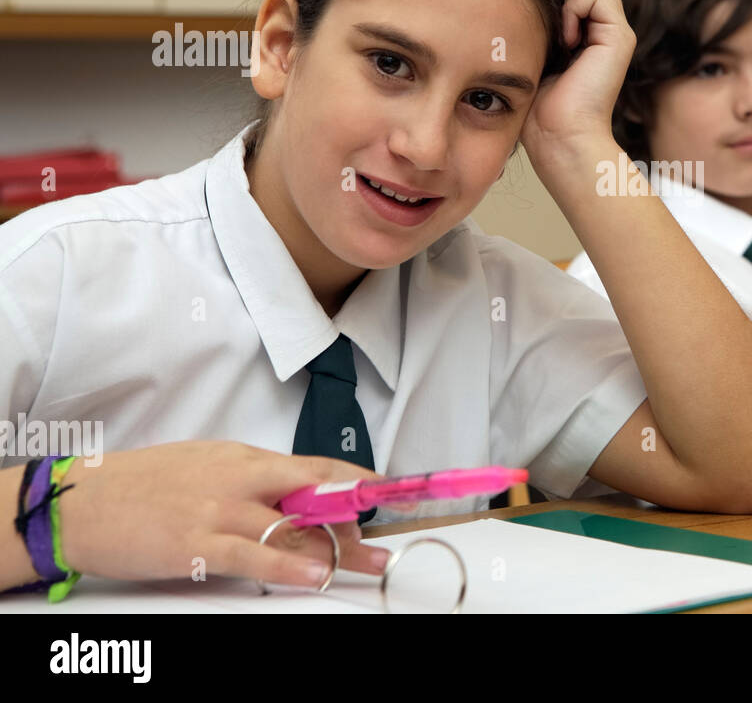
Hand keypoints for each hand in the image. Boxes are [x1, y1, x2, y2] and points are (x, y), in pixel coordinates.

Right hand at [56, 442, 394, 587]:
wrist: (84, 501)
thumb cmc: (142, 485)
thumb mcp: (206, 469)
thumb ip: (251, 484)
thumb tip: (292, 503)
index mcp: (243, 457)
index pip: (312, 467)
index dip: (354, 482)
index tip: (386, 493)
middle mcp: (239, 478)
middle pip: (313, 493)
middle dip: (354, 516)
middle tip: (381, 539)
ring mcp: (219, 510)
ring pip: (291, 525)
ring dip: (335, 547)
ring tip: (367, 563)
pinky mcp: (197, 543)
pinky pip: (253, 555)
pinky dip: (289, 565)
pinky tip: (314, 573)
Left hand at [521, 0, 636, 172]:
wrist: (560, 135)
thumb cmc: (540, 106)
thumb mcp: (539, 52)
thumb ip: (547, 21)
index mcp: (593, 34)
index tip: (545, 31)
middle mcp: (610, 30)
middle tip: (556, 34)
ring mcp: (617, 32)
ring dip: (569, 1)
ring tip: (562, 39)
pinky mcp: (620, 36)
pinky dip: (573, 9)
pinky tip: (567, 41)